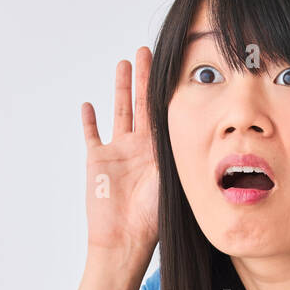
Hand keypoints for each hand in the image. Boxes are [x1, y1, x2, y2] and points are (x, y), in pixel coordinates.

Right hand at [81, 46, 159, 260]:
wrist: (126, 239)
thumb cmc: (153, 216)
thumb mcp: (172, 176)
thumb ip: (178, 149)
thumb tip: (199, 123)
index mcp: (161, 150)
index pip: (165, 111)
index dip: (166, 88)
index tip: (173, 63)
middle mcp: (141, 147)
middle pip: (142, 104)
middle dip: (145, 77)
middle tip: (147, 50)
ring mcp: (118, 152)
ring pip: (120, 111)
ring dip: (121, 87)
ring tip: (124, 63)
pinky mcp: (97, 160)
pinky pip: (92, 135)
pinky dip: (89, 120)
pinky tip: (89, 104)